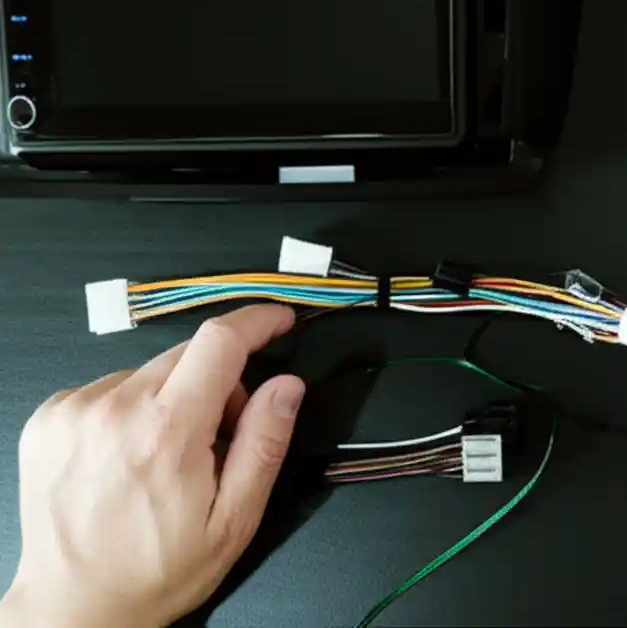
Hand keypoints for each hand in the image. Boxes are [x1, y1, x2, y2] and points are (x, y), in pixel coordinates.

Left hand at [0, 305, 303, 627]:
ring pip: (148, 372)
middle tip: (219, 437)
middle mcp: (114, 410)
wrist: (75, 606)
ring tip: (167, 456)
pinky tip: (129, 454)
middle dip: (217, 381)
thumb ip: (263, 445)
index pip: (219, 341)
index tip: (279, 320)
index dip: (257, 321)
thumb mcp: (233, 520)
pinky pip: (109, 388)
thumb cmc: (157, 570)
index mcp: (167, 434)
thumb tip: (286, 388)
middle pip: (186, 355)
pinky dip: (131, 408)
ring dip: (170, 397)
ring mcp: (74, 411)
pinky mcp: (48, 418)